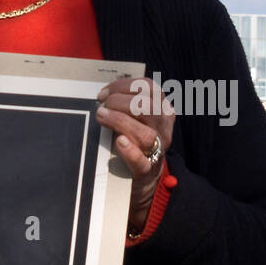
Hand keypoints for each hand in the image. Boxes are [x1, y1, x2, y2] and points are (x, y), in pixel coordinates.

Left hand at [95, 76, 174, 232]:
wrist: (145, 178)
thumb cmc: (136, 141)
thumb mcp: (139, 118)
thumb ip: (128, 104)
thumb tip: (104, 93)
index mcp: (163, 110)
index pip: (149, 88)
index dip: (124, 86)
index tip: (104, 93)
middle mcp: (164, 128)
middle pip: (147, 107)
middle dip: (120, 102)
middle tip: (101, 106)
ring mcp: (158, 149)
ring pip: (146, 133)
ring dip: (120, 121)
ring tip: (101, 117)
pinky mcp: (147, 170)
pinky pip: (142, 161)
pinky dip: (131, 151)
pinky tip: (120, 142)